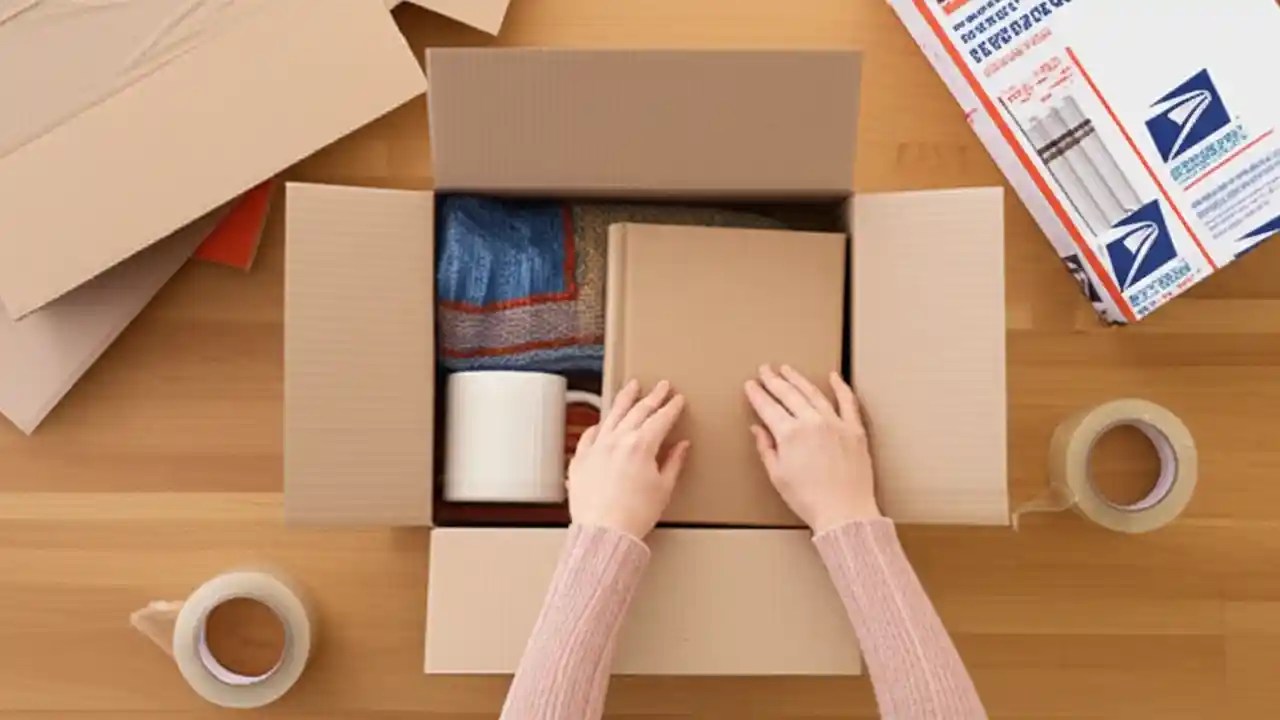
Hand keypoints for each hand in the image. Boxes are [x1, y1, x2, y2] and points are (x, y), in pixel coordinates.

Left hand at [568, 380, 690, 538]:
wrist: (605, 532)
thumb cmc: (634, 516)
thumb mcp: (663, 488)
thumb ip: (673, 462)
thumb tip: (681, 446)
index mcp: (641, 445)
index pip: (661, 418)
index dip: (672, 407)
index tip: (678, 400)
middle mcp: (617, 440)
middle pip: (638, 410)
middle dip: (653, 396)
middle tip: (662, 386)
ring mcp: (596, 447)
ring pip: (612, 414)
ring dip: (625, 398)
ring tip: (632, 386)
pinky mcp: (581, 458)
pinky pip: (589, 435)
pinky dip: (598, 425)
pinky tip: (602, 422)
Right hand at [744, 365, 879, 532]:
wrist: (844, 512)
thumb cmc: (809, 499)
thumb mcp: (778, 475)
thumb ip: (766, 448)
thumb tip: (758, 429)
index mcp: (789, 434)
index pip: (768, 407)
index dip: (757, 394)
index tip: (751, 385)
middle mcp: (812, 422)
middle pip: (788, 394)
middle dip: (774, 380)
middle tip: (765, 370)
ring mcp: (835, 423)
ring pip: (813, 393)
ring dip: (798, 379)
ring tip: (788, 369)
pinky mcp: (854, 430)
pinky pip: (847, 402)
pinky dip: (840, 387)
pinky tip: (833, 377)